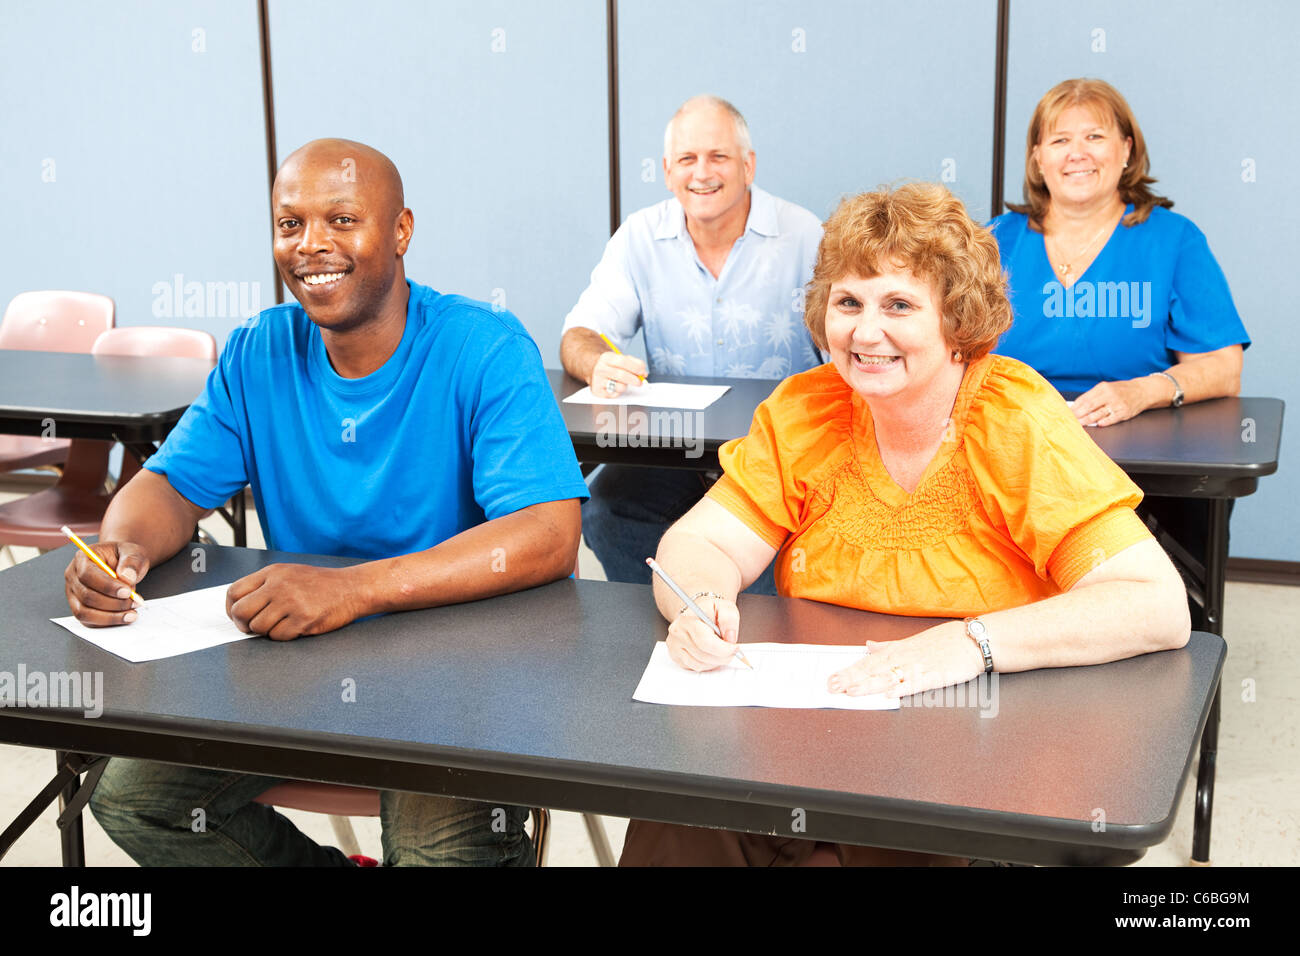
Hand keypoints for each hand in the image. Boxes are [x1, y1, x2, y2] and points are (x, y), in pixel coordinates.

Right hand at [64, 541, 150, 626]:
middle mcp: (73, 576)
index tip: (127, 592)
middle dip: (113, 603)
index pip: (88, 574)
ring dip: (110, 616)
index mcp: (82, 558)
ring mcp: (74, 594)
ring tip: (131, 613)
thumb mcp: (133, 552)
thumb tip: (127, 577)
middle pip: (86, 596)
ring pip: (85, 612)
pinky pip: (88, 621)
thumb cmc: (124, 557)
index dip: (107, 586)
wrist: (123, 564)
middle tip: (135, 602)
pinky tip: (123, 618)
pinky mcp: (79, 607)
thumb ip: (131, 562)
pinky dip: (107, 622)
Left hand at [225, 563, 363, 640]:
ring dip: (266, 631)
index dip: (231, 608)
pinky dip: (284, 636)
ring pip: (258, 627)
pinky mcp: (303, 619)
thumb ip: (264, 585)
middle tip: (253, 627)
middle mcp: (279, 585)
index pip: (234, 591)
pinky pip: (278, 636)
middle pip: (241, 612)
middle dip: (243, 624)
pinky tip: (295, 626)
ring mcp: (291, 602)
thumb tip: (239, 607)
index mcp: (273, 573)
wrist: (352, 588)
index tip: (237, 616)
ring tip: (281, 624)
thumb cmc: (322, 584)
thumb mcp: (289, 574)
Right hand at [590, 351, 646, 397]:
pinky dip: (619, 392)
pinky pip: (614, 394)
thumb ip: (634, 363)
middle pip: (621, 375)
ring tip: (624, 383)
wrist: (594, 372)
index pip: (623, 361)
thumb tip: (643, 373)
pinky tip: (616, 387)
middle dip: (634, 379)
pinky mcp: (598, 392)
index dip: (635, 367)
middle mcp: (600, 369)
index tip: (643, 372)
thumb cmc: (611, 366)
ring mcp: (597, 381)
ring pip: (619, 386)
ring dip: (626, 386)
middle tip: (640, 382)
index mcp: (606, 358)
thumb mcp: (620, 359)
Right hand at [665, 596, 742, 670]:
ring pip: (699, 664)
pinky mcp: (676, 655)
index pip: (705, 641)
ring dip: (716, 662)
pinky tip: (712, 655)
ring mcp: (674, 645)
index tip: (735, 648)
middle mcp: (678, 632)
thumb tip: (730, 637)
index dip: (723, 649)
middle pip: (703, 655)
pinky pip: (695, 667)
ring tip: (722, 652)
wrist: (698, 613)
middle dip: (722, 657)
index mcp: (688, 619)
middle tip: (732, 652)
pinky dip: (708, 665)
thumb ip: (729, 619)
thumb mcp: (724, 607)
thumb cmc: (710, 611)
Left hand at [827, 622, 983, 697]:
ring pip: (889, 678)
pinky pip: (916, 684)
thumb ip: (889, 646)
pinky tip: (888, 695)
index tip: (833, 678)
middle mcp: (905, 658)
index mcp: (899, 650)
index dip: (850, 670)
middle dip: (852, 678)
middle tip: (832, 686)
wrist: (973, 640)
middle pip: (874, 669)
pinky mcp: (935, 676)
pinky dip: (902, 689)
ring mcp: (919, 667)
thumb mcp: (912, 640)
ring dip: (869, 685)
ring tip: (851, 691)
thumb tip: (868, 646)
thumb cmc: (944, 640)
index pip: (868, 661)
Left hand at [1071, 377, 1159, 426]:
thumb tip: (1077, 406)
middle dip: (1078, 414)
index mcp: (1103, 388)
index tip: (1067, 412)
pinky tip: (1097, 424)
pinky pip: (1112, 419)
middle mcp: (1110, 395)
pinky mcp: (1124, 412)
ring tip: (1079, 423)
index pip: (1085, 398)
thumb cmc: (1121, 390)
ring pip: (1099, 414)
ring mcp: (1117, 404)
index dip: (1075, 406)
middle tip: (1070, 419)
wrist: (1142, 391)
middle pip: (1090, 406)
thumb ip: (1093, 396)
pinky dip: (1104, 422)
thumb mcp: (1106, 388)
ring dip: (1087, 420)